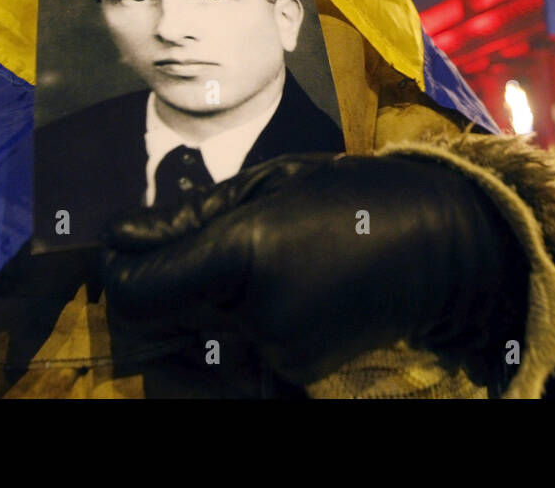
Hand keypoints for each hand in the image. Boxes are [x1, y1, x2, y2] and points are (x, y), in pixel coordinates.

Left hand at [102, 153, 530, 390]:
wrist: (437, 247)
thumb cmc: (352, 195)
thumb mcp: (270, 183)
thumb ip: (188, 215)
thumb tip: (118, 235)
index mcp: (244, 254)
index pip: (138, 293)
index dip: (119, 272)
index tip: (126, 247)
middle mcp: (254, 315)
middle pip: (160, 320)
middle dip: (159, 286)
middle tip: (185, 249)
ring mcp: (276, 352)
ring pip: (197, 337)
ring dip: (198, 308)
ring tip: (241, 267)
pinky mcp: (296, 372)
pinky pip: (237, 352)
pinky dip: (236, 327)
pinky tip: (271, 291)